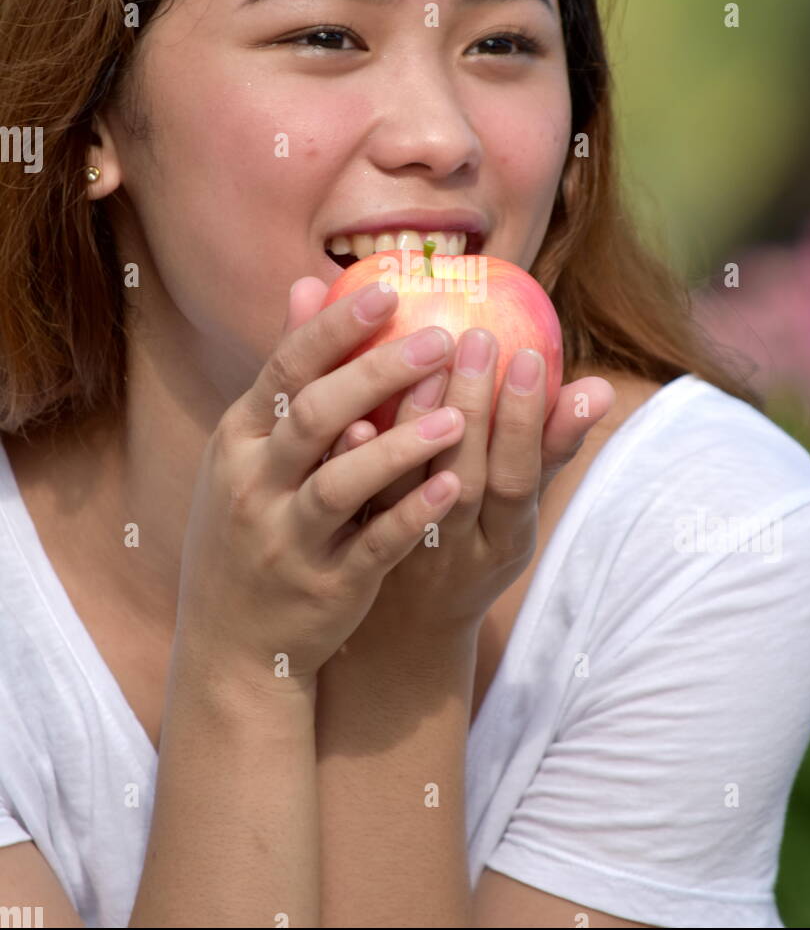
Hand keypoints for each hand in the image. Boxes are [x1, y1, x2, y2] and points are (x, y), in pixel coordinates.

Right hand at [173, 276, 475, 696]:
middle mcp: (253, 483)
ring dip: (400, 446)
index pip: (286, 369)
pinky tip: (454, 486)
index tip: (390, 290)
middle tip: (442, 340)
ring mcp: (287, 537)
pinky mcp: (326, 585)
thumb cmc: (251, 524)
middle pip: (314, 416)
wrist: (232, 646)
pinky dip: (411, 515)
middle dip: (377, 373)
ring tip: (457, 417)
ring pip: (342, 482)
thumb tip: (308, 283)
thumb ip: (288, 373)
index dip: (336, 328)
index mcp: (237, 439)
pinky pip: (373, 544)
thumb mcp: (250, 449)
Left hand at [318, 316, 615, 637]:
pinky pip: (359, 504)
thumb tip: (598, 387)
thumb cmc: (476, 537)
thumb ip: (552, 447)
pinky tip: (357, 415)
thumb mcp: (522, 507)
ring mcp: (407, 552)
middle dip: (474, 407)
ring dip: (415, 424)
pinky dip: (357, 458)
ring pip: (410, 492)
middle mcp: (460, 548)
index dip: (525, 422)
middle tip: (476, 337)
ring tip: (422, 359)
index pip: (521, 475)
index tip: (530, 356)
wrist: (409, 622)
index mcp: (509, 535)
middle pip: (467, 479)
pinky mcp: (360, 548)